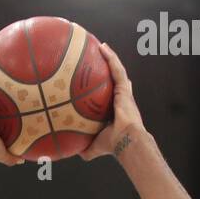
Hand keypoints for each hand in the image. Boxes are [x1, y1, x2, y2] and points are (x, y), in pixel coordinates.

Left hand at [80, 43, 146, 161]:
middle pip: (114, 79)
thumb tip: (74, 152)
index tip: (96, 80)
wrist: (125, 140)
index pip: (109, 95)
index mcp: (115, 110)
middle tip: (98, 58)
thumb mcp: (94, 146)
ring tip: (100, 46)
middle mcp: (120, 98)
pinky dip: (111, 57)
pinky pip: (117, 68)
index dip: (104, 87)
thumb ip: (85, 147)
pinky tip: (103, 47)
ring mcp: (123, 92)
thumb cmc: (112, 145)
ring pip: (116, 70)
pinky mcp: (124, 88)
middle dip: (108, 68)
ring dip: (109, 57)